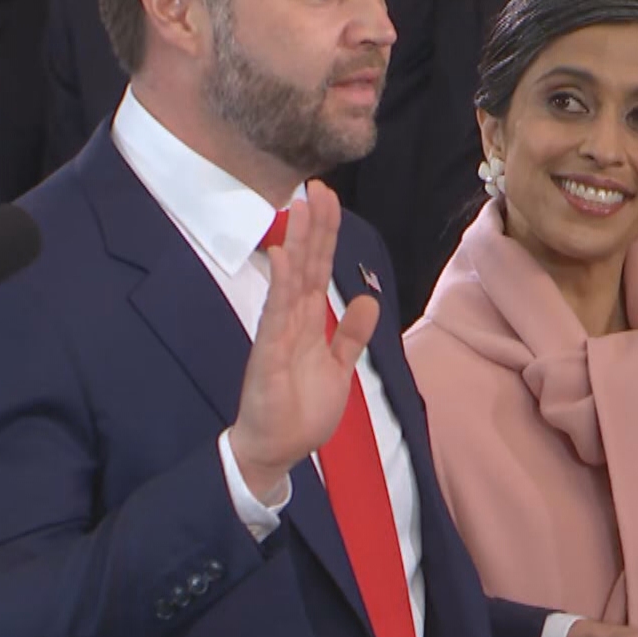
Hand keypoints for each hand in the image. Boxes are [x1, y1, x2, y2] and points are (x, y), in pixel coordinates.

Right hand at [227, 183, 380, 500]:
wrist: (277, 449)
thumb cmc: (301, 409)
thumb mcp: (339, 367)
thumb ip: (351, 336)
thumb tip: (368, 301)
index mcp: (310, 322)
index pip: (319, 269)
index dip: (326, 235)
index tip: (329, 200)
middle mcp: (292, 320)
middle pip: (305, 265)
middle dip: (313, 227)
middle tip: (317, 188)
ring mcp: (278, 333)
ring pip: (290, 280)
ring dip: (296, 243)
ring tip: (300, 208)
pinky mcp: (268, 353)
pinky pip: (274, 314)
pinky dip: (279, 286)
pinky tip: (282, 257)